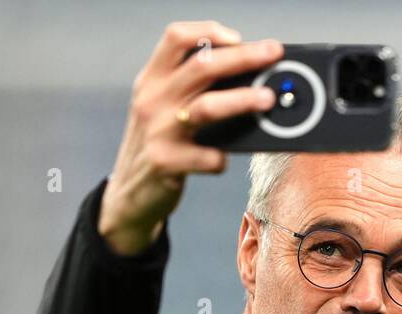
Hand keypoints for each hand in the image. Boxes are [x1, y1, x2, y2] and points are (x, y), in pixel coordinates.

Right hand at [97, 21, 281, 254]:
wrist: (128, 194)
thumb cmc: (155, 145)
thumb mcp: (161, 107)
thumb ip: (190, 88)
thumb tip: (246, 75)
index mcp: (152, 79)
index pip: (176, 37)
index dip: (209, 31)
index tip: (238, 38)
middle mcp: (153, 100)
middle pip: (202, 66)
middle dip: (243, 56)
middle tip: (273, 54)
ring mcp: (158, 132)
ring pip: (207, 106)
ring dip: (242, 99)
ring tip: (267, 98)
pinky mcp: (166, 163)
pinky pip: (206, 157)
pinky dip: (222, 158)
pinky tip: (225, 159)